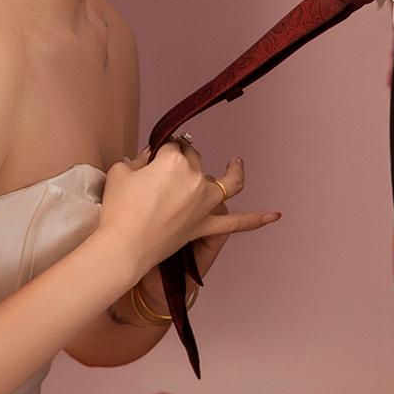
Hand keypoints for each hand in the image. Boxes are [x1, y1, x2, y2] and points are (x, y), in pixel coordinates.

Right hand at [100, 136, 279, 282]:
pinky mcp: (205, 227)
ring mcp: (204, 204)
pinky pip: (236, 224)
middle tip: (163, 172)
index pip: (171, 146)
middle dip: (180, 161)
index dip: (160, 151)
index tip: (150, 158)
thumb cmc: (118, 210)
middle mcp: (195, 179)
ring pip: (226, 183)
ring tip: (236, 162)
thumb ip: (137, 161)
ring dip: (235, 171)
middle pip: (193, 160)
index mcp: (174, 161)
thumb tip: (148, 160)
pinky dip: (257, 219)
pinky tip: (275, 215)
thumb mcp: (120, 173)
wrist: (123, 248)